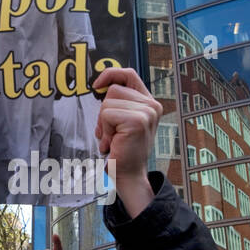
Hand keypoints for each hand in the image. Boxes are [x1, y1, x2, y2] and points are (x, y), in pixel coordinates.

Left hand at [93, 67, 160, 217]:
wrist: (129, 174)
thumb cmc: (123, 150)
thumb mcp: (122, 121)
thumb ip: (119, 103)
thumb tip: (100, 84)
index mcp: (149, 102)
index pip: (129, 74)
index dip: (111, 74)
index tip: (97, 84)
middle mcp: (152, 105)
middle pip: (114, 89)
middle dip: (105, 111)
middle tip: (112, 132)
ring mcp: (147, 112)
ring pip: (108, 102)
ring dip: (104, 123)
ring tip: (113, 138)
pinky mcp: (138, 120)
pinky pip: (107, 114)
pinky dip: (105, 129)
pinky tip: (113, 143)